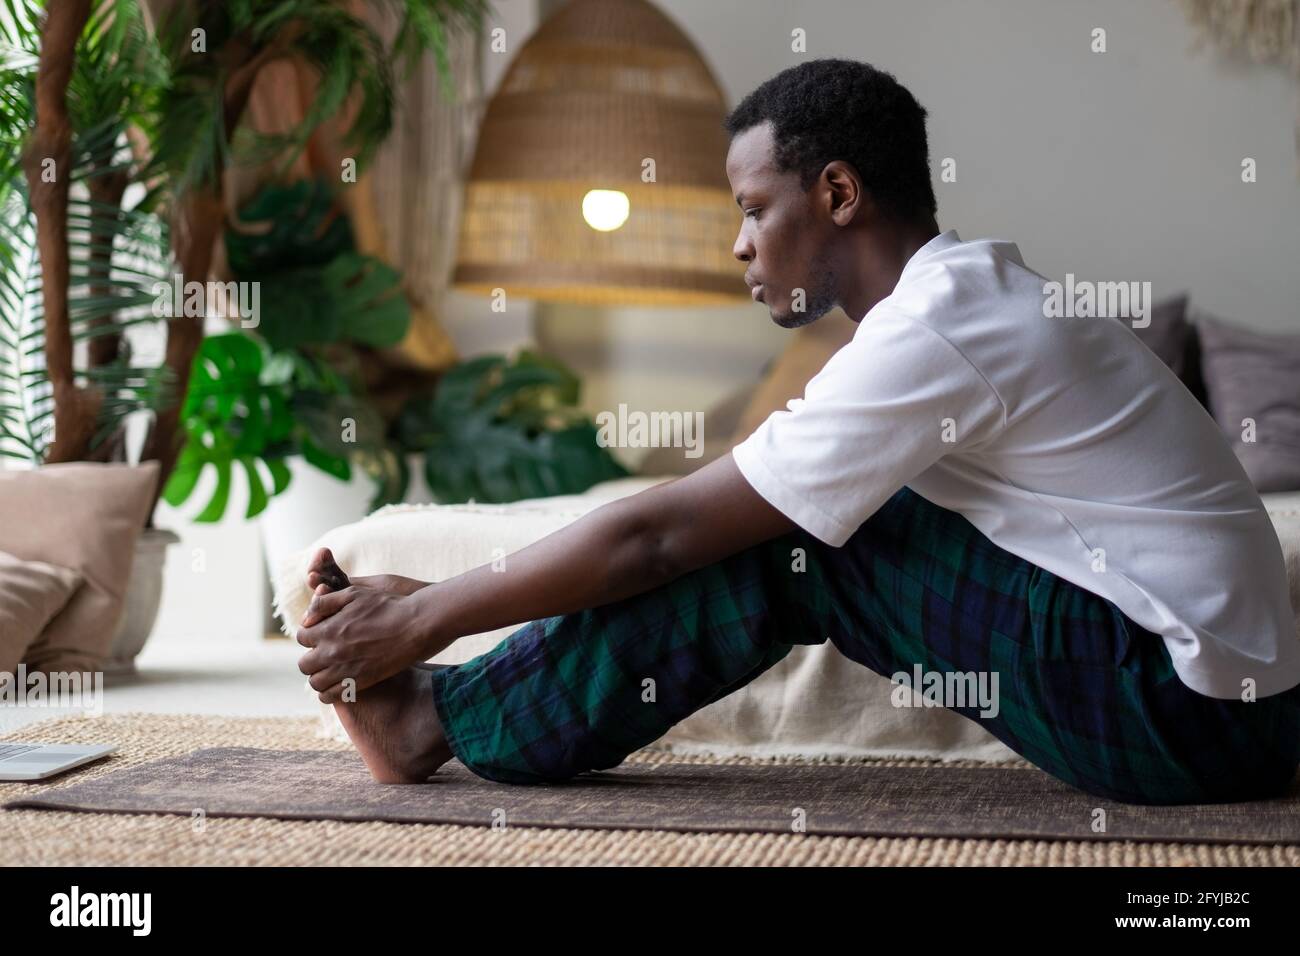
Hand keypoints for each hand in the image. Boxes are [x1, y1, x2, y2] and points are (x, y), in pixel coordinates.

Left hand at [296, 585, 431, 702]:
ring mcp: (345, 671)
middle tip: (324, 652)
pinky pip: (330, 696)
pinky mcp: (359, 683)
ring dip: (318, 675)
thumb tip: (305, 618)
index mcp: (328, 630)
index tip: (320, 633)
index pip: (301, 637)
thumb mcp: (353, 594)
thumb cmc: (386, 606)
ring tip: (330, 668)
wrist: (415, 626)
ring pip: (314, 683)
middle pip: (304, 664)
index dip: (309, 634)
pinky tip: (337, 682)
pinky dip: (328, 692)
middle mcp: (332, 653)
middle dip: (311, 657)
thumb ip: (324, 603)